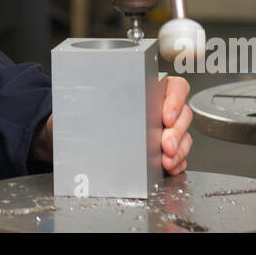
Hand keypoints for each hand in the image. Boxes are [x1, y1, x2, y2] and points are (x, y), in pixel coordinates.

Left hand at [27, 75, 192, 174]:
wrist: (72, 141)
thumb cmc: (82, 115)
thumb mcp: (87, 101)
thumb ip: (93, 97)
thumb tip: (88, 99)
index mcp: (148, 88)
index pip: (175, 87)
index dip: (175, 100)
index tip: (166, 116)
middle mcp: (159, 108)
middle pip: (183, 115)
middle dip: (176, 132)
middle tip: (166, 145)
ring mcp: (163, 130)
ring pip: (183, 137)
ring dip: (179, 150)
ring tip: (166, 161)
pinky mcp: (161, 151)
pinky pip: (178, 156)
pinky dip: (176, 163)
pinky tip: (169, 167)